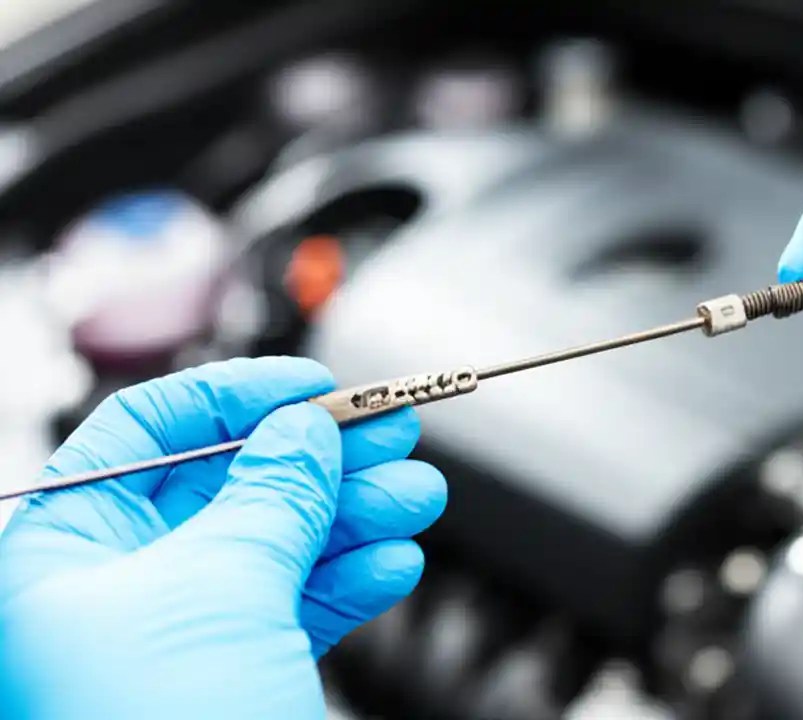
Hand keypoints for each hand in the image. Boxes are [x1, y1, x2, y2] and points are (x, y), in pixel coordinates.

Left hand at [0, 357, 446, 718]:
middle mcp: (110, 593)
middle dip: (319, 455)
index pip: (144, 434)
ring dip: (354, 514)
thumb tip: (304, 429)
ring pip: (274, 547)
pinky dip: (350, 579)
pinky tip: (393, 558)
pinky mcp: (231, 681)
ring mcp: (175, 640)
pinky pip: (294, 608)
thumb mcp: (217, 590)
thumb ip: (269, 494)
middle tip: (393, 427)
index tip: (315, 385)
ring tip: (417, 494)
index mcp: (60, 556)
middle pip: (226, 486)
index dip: (236, 396)